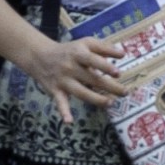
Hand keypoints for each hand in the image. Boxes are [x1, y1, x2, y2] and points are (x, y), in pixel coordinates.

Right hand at [12, 25, 129, 117]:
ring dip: (95, 99)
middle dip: (109, 86)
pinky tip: (69, 121)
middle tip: (125, 92)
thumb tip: (123, 54)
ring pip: (80, 92)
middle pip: (91, 79)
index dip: (105, 67)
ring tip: (110, 103)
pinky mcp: (55, 91)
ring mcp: (63, 80)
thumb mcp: (85, 43)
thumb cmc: (70, 50)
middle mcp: (70, 67)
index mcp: (78, 54)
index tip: (118, 73)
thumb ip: (104, 48)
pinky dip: (63, 112)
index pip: (92, 60)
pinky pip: (60, 102)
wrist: (40, 56)